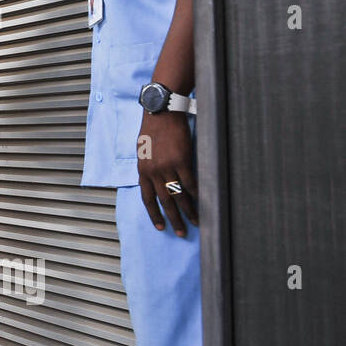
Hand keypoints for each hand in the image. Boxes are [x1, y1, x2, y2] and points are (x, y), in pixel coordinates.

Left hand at [137, 111, 197, 236]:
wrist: (161, 113)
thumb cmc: (153, 130)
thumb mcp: (143, 151)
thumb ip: (149, 168)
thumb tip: (155, 180)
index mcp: (142, 170)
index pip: (147, 198)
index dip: (154, 214)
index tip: (160, 226)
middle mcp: (153, 172)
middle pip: (164, 201)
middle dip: (172, 218)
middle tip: (180, 232)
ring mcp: (167, 167)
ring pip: (178, 195)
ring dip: (188, 210)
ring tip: (195, 222)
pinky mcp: (181, 160)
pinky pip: (190, 183)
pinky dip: (197, 194)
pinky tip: (203, 202)